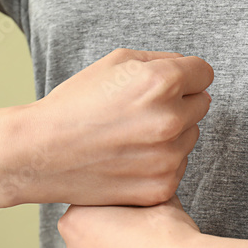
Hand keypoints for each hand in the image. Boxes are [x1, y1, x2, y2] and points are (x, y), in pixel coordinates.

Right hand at [21, 48, 212, 206]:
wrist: (42, 153)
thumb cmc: (75, 105)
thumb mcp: (115, 63)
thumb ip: (161, 60)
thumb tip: (191, 70)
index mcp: (161, 82)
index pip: (205, 73)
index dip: (184, 76)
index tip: (165, 85)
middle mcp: (170, 120)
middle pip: (201, 105)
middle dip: (178, 104)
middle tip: (140, 112)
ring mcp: (168, 158)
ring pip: (190, 137)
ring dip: (171, 135)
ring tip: (131, 136)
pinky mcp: (161, 186)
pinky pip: (178, 166)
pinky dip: (159, 162)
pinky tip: (129, 158)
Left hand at [57, 194, 206, 247]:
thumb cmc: (169, 238)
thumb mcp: (158, 198)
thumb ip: (141, 193)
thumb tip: (146, 190)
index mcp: (75, 223)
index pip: (88, 207)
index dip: (113, 207)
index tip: (133, 210)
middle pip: (89, 242)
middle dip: (111, 239)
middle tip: (142, 235)